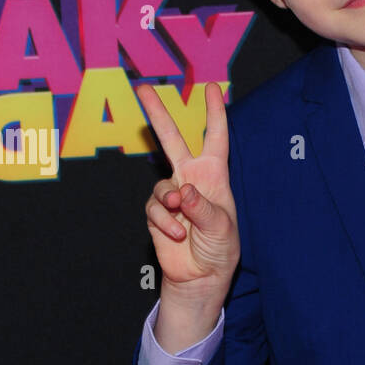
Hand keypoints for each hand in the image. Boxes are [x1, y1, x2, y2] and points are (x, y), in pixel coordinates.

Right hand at [138, 81, 240, 289]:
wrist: (201, 276)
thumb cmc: (219, 249)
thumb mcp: (221, 227)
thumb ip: (202, 208)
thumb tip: (182, 192)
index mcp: (213, 176)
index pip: (215, 138)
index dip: (214, 113)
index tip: (212, 89)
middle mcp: (190, 179)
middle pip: (171, 140)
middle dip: (157, 114)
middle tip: (142, 88)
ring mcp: (171, 195)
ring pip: (161, 186)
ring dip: (170, 206)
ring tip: (183, 226)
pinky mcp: (157, 213)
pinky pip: (154, 208)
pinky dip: (164, 222)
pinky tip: (176, 235)